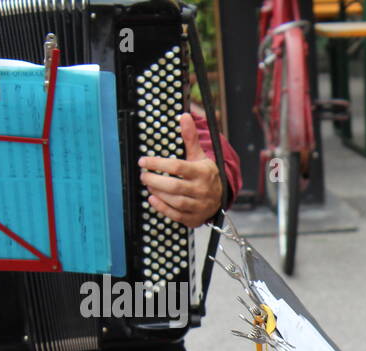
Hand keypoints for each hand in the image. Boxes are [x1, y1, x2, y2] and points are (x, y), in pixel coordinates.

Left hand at [138, 113, 221, 227]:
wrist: (221, 196)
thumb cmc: (206, 174)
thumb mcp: (200, 155)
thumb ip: (190, 138)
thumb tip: (184, 116)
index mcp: (203, 173)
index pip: (178, 167)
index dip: (158, 164)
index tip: (144, 161)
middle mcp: (202, 190)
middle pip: (174, 186)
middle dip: (154, 180)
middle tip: (143, 175)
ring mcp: (199, 206)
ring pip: (175, 201)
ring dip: (158, 193)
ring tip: (149, 184)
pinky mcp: (195, 218)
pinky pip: (177, 215)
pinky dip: (162, 208)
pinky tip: (153, 199)